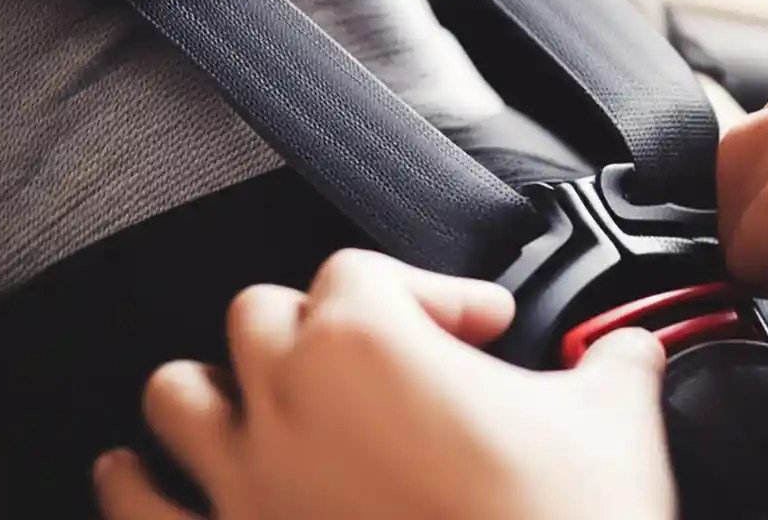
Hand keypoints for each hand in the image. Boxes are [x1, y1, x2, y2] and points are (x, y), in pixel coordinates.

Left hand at [93, 250, 673, 519]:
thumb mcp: (615, 423)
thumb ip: (618, 363)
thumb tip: (631, 350)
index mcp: (368, 341)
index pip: (368, 271)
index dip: (434, 292)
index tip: (481, 327)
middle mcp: (286, 399)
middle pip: (261, 315)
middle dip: (321, 327)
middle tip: (377, 363)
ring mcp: (240, 485)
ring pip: (177, 395)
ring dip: (215, 391)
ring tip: (257, 403)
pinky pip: (137, 505)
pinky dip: (136, 483)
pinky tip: (141, 473)